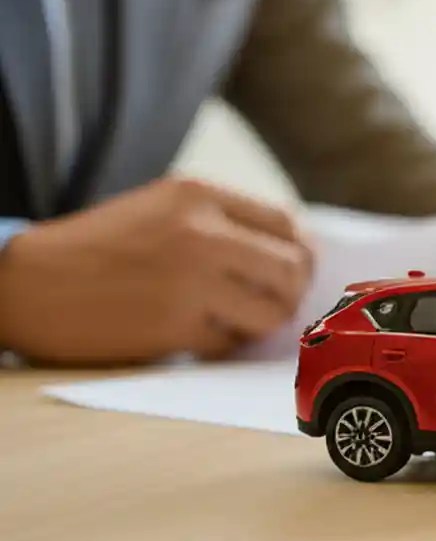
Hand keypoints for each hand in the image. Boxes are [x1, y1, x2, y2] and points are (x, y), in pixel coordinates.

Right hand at [0, 177, 312, 365]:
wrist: (27, 281)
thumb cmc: (98, 248)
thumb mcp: (161, 208)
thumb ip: (221, 219)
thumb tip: (292, 251)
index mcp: (199, 195)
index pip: (286, 222)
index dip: (302, 251)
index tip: (299, 269)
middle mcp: (202, 232)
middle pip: (292, 267)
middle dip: (292, 291)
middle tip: (276, 303)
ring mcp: (191, 280)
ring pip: (272, 310)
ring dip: (264, 322)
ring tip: (241, 322)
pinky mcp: (175, 326)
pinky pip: (230, 342)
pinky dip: (225, 345)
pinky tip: (204, 336)